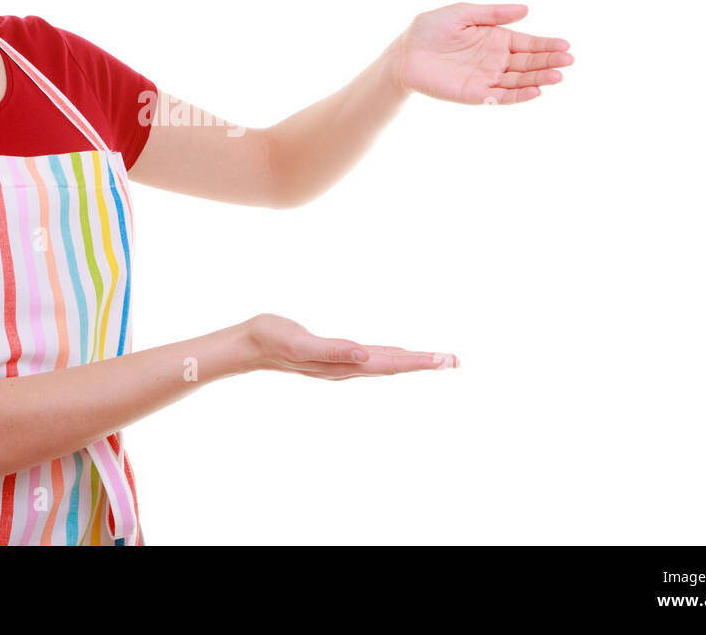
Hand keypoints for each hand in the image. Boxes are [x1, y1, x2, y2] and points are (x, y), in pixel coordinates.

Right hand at [243, 313, 458, 379]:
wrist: (249, 344)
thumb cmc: (272, 339)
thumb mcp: (300, 342)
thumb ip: (332, 350)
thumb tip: (364, 355)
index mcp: (344, 364)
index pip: (391, 364)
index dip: (420, 362)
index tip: (446, 360)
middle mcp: (349, 367)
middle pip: (395, 366)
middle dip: (426, 363)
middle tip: (457, 361)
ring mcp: (343, 363)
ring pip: (387, 363)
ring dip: (413, 361)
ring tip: (438, 360)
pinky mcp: (336, 355)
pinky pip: (373, 357)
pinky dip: (393, 356)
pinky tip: (399, 354)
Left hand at [386, 2, 572, 103]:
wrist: (404, 53)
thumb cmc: (430, 30)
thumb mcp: (463, 13)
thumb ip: (493, 13)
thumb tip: (526, 9)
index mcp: (495, 39)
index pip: (527, 43)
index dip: (546, 44)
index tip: (566, 45)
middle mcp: (495, 60)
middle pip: (528, 63)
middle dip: (549, 61)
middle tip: (569, 60)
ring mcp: (486, 78)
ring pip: (519, 80)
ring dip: (539, 79)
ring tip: (558, 76)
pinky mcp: (475, 94)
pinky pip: (501, 97)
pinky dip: (518, 95)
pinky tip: (535, 91)